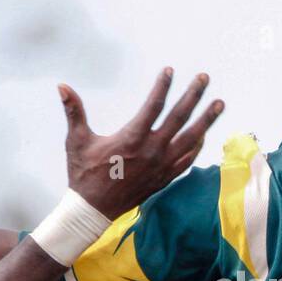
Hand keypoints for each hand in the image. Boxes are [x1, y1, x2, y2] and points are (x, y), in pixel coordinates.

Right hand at [60, 68, 222, 219]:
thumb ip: (73, 111)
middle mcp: (152, 151)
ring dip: (206, 120)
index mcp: (131, 138)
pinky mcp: (164, 178)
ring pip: (191, 139)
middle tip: (205, 78)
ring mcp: (161, 166)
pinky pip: (188, 159)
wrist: (93, 210)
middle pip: (180, 118)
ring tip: (219, 104)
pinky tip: (204, 134)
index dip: (163, 86)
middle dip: (194, 96)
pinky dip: (198, 146)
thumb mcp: (76, 141)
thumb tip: (61, 86)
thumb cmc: (83, 174)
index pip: (154, 106)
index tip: (170, 70)